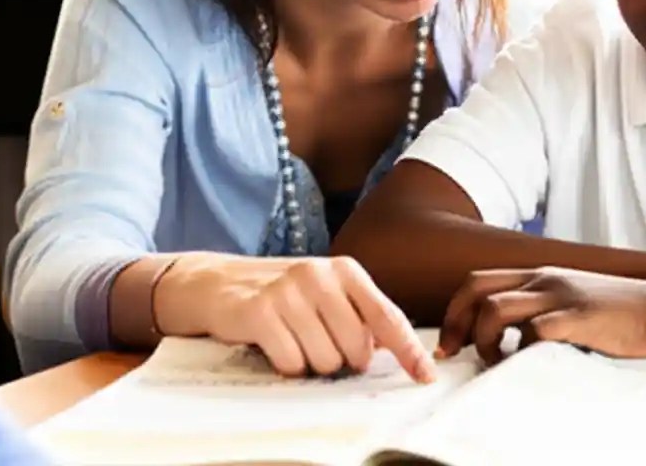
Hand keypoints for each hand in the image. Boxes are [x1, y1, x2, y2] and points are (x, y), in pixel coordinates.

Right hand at [159, 255, 434, 381]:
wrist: (219, 283)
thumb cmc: (284, 294)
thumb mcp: (327, 293)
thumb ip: (361, 316)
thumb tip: (398, 351)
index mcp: (347, 271)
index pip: (387, 317)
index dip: (408, 350)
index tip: (425, 375)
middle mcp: (320, 275)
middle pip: (357, 349)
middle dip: (343, 361)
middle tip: (321, 346)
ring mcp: (289, 291)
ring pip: (325, 360)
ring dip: (312, 363)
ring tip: (294, 340)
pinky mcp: (261, 311)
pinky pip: (292, 363)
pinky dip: (287, 365)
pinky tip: (275, 345)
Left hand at [436, 266, 645, 364]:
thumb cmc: (618, 311)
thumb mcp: (571, 296)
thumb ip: (540, 304)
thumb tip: (506, 333)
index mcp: (540, 274)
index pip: (478, 281)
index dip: (455, 311)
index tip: (449, 342)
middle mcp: (544, 279)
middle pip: (476, 289)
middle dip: (455, 323)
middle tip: (452, 353)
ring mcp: (560, 297)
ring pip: (496, 310)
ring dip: (484, 341)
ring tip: (495, 361)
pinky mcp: (578, 319)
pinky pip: (534, 332)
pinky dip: (521, 352)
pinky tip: (527, 365)